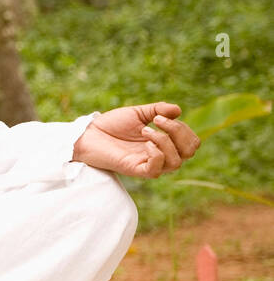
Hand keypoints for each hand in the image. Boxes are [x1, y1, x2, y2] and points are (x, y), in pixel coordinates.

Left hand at [72, 102, 200, 177]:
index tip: (161, 116)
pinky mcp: (135, 170)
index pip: (191, 143)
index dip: (184, 128)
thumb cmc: (112, 125)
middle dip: (180, 133)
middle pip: (189, 152)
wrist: (88, 133)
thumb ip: (158, 110)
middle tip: (157, 121)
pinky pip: (156, 170)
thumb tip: (178, 110)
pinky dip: (156, 154)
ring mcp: (148, 164)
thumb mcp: (138, 113)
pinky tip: (145, 142)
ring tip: (145, 130)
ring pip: (176, 162)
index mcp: (164, 143)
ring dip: (165, 142)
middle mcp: (159, 155)